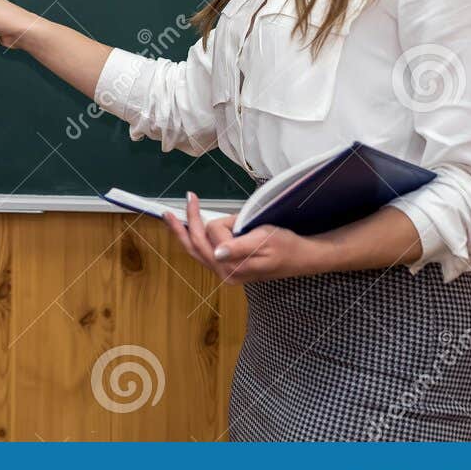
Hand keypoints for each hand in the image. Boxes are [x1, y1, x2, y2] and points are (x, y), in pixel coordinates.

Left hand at [163, 192, 331, 284]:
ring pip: (196, 251)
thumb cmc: (285, 244)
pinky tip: (186, 229)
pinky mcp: (228, 269)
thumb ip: (239, 247)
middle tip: (168, 208)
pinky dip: (193, 240)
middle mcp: (226, 273)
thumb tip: (217, 253)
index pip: (211, 233)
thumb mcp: (264, 239)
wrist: (301, 257)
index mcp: (234, 266)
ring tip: (176, 214)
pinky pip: (203, 254)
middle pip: (195, 246)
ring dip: (186, 232)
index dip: (208, 215)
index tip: (193, 196)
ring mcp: (226, 273)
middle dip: (183, 224)